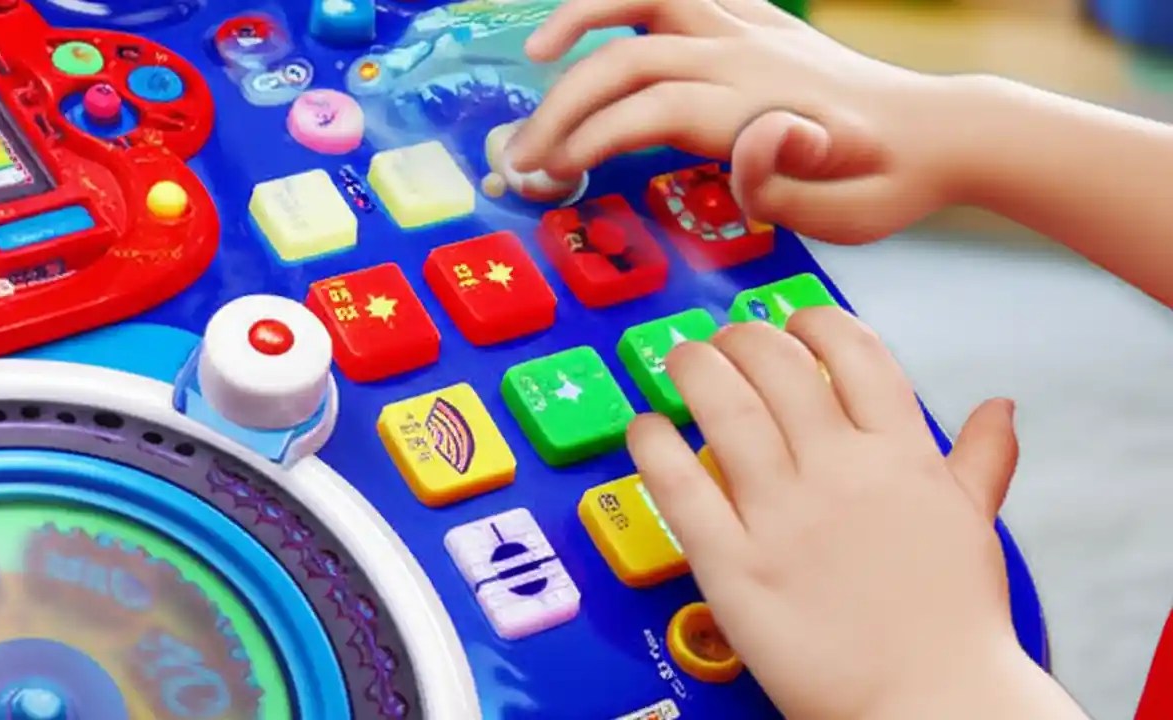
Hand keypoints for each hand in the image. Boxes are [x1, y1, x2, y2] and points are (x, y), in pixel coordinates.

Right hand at [508, 0, 966, 242]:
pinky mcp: (761, 21)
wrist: (941, 134)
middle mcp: (742, 55)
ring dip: (583, 14)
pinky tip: (606, 19)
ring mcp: (751, 29)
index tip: (546, 180)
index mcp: (750, 106)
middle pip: (624, 61)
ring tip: (538, 49)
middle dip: (560, 108)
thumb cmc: (885, 185)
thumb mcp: (842, 212)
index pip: (641, 111)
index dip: (584, 141)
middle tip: (519, 158)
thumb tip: (751, 137)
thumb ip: (780, 182)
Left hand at [628, 308, 1079, 718]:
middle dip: (742, 339)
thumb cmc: (954, 619)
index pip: (853, 352)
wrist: (930, 703)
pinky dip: (654, 445)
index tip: (792, 321)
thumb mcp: (973, 525)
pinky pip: (681, 487)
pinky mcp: (735, 564)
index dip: (813, 322)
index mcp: (902, 455)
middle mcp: (841, 471)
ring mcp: (784, 516)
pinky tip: (646, 426)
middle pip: (776, 366)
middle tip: (724, 342)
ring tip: (681, 359)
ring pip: (724, 409)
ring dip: (693, 369)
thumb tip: (1000, 406)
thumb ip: (980, 459)